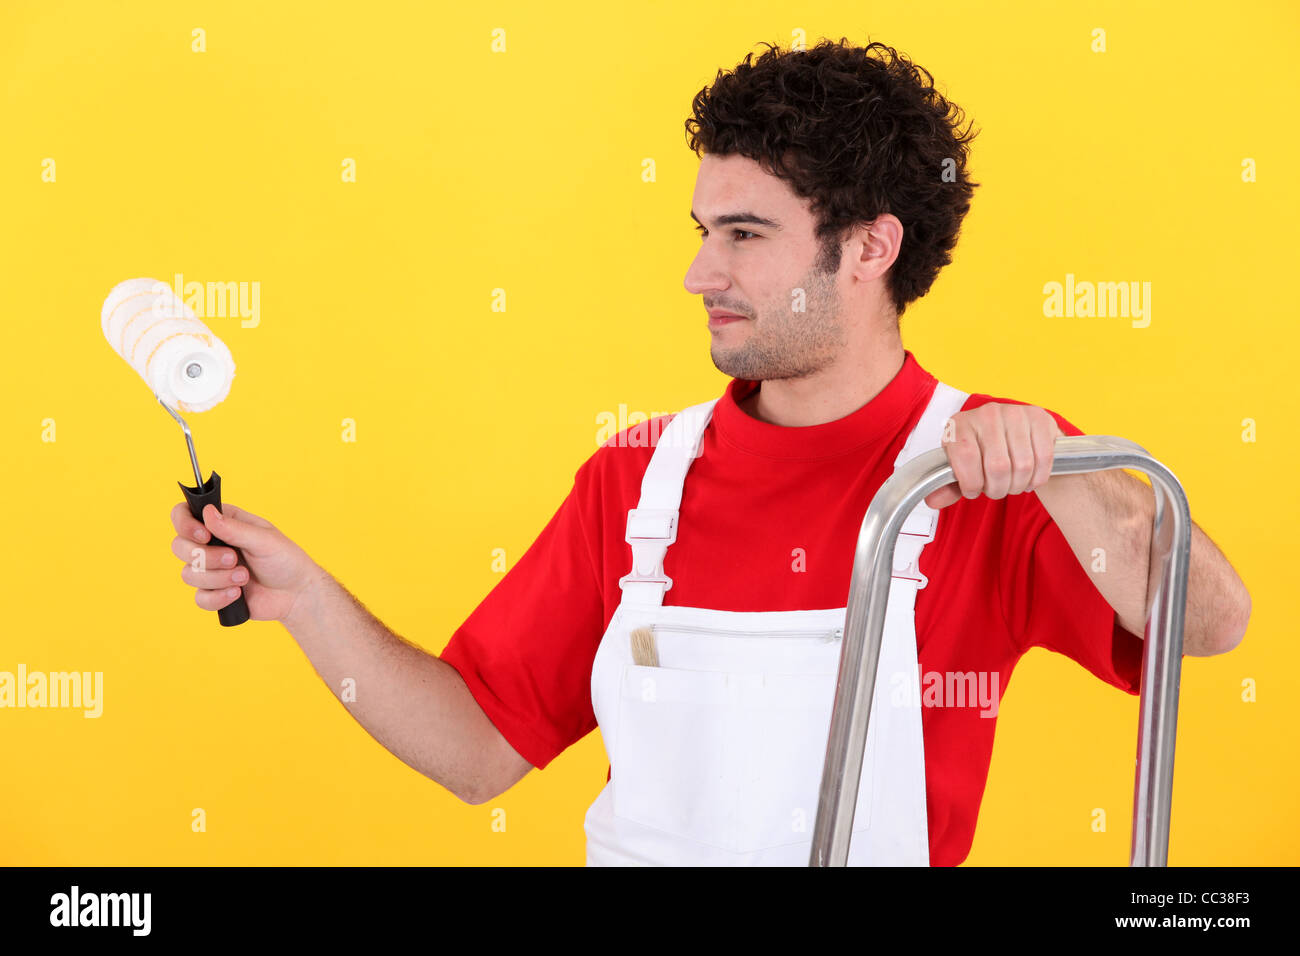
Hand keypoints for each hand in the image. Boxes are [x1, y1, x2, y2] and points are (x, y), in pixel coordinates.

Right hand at [170, 501, 325, 621]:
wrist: (296, 594)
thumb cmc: (285, 560)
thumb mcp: (264, 539)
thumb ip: (234, 529)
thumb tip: (207, 512)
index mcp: (223, 524)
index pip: (184, 515)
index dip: (185, 525)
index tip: (204, 536)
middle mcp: (212, 545)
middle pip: (180, 547)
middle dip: (205, 557)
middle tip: (233, 559)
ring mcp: (211, 570)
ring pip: (189, 574)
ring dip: (218, 578)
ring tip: (244, 577)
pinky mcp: (215, 593)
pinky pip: (200, 598)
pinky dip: (218, 597)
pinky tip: (238, 594)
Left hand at [924, 403, 1065, 508]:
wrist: (1014, 433)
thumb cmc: (982, 453)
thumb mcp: (961, 468)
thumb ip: (946, 487)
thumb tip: (933, 500)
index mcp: (960, 424)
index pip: (966, 457)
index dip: (971, 482)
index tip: (972, 490)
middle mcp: (986, 413)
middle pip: (997, 466)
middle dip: (997, 489)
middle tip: (996, 490)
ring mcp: (1014, 413)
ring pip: (1022, 465)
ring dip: (1017, 485)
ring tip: (1011, 484)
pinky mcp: (1039, 417)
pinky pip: (1043, 458)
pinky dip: (1037, 478)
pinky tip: (1029, 478)